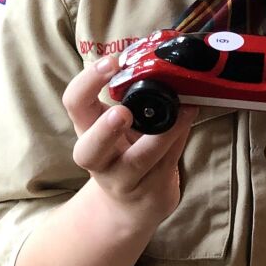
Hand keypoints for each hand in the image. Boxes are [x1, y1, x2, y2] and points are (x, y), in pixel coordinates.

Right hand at [65, 55, 199, 226]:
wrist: (133, 204)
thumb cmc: (128, 150)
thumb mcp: (123, 124)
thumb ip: (136, 97)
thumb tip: (166, 62)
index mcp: (88, 130)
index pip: (74, 104)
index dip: (87, 83)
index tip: (111, 63)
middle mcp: (99, 159)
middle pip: (87, 150)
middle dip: (104, 132)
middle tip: (122, 113)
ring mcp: (123, 180)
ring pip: (137, 161)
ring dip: (160, 135)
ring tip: (182, 109)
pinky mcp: (150, 191)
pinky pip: (166, 162)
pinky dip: (180, 137)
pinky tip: (191, 115)